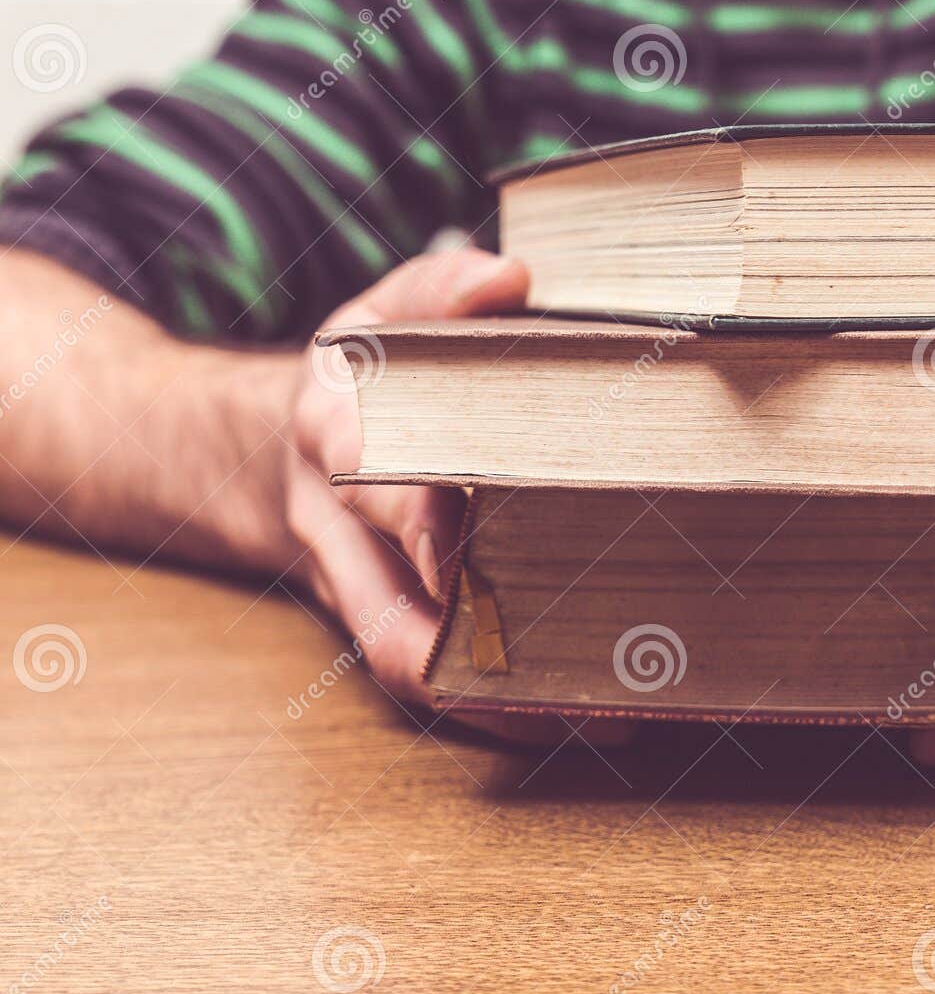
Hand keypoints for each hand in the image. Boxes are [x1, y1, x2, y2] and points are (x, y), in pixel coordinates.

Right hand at [282, 248, 634, 744]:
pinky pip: (432, 682)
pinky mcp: (382, 626)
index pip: (375, 479)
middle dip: (484, 632)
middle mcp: (334, 527)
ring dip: (502, 695)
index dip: (425, 516)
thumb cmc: (357, 381)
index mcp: (336, 434)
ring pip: (409, 662)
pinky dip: (501, 708)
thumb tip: (507, 280)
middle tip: (592, 643)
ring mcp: (354, 588)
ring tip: (608, 705)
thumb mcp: (380, 315)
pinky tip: (587, 713)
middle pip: (391, 599)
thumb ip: (438, 290)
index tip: (482, 540)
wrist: (265, 457)